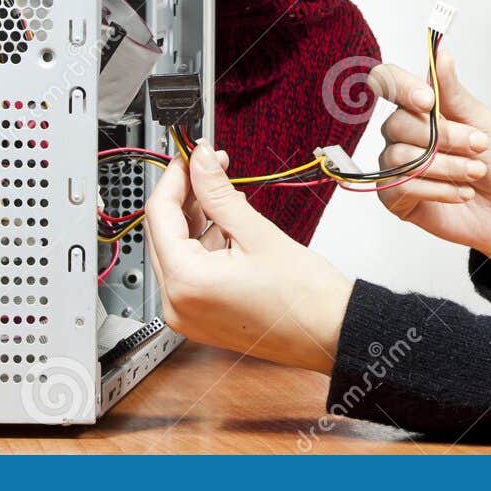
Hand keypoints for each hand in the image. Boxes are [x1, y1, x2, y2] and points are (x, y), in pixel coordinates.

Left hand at [144, 139, 353, 373]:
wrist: (331, 334)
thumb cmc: (305, 297)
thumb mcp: (257, 233)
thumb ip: (219, 193)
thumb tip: (201, 160)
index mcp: (186, 282)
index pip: (159, 215)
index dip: (175, 178)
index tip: (191, 156)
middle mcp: (176, 304)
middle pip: (163, 234)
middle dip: (185, 197)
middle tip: (209, 168)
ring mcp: (187, 315)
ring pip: (176, 252)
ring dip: (196, 220)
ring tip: (225, 195)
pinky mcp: (201, 318)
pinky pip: (190, 272)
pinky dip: (204, 246)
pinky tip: (227, 226)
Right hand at [367, 50, 490, 280]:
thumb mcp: (483, 121)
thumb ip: (453, 92)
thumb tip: (441, 54)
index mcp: (420, 107)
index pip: (388, 81)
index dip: (401, 87)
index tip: (429, 101)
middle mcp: (403, 133)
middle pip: (397, 123)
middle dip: (444, 137)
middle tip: (478, 147)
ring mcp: (396, 166)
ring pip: (401, 157)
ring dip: (445, 166)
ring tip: (475, 173)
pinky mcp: (396, 197)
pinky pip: (401, 187)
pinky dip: (437, 189)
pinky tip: (462, 193)